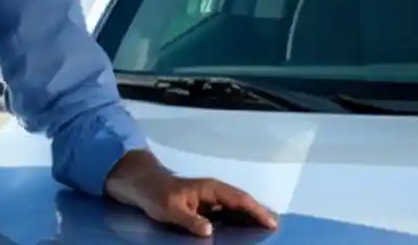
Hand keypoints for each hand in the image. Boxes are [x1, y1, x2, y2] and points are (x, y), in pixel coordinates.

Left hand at [104, 150, 277, 237]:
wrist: (141, 185)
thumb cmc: (156, 194)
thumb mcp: (171, 209)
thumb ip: (190, 220)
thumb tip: (210, 231)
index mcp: (210, 189)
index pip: (239, 199)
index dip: (256, 210)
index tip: (271, 222)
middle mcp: (214, 192)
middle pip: (242, 202)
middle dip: (259, 213)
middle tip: (276, 227)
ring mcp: (210, 199)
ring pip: (236, 208)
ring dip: (250, 218)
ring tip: (265, 231)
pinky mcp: (205, 206)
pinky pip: (226, 213)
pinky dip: (238, 221)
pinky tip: (242, 232)